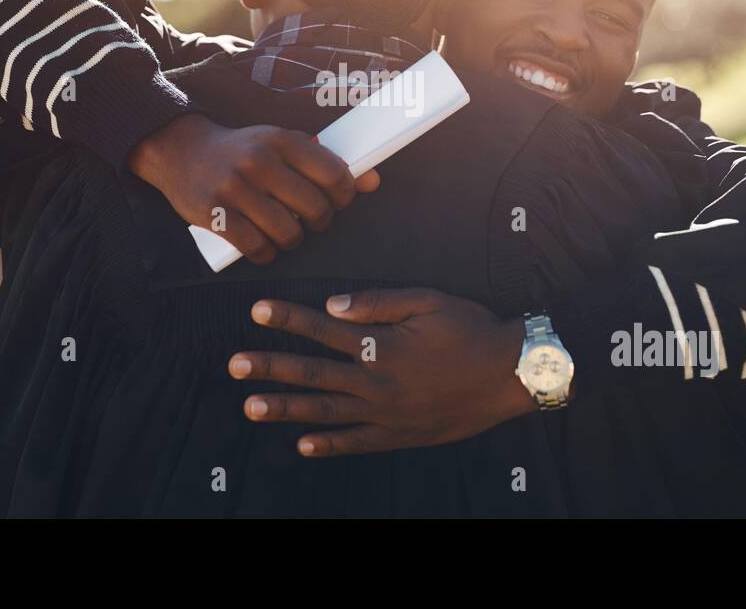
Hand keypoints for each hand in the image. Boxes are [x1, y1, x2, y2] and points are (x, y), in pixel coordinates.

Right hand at [127, 113, 379, 264]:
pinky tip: (265, 245)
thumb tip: (373, 181)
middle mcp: (259, 161)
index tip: (336, 200)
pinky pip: (257, 248)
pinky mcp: (214, 214)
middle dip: (320, 222)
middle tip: (311, 220)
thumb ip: (325, 161)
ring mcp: (234, 189)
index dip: (344, 195)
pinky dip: (267, 253)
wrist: (180, 149)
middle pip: (315, 208)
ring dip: (293, 240)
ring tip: (286, 232)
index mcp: (281, 140)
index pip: (334, 173)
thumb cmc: (243, 150)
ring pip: (288, 233)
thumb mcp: (282, 144)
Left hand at [227, 287, 536, 456]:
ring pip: (325, 410)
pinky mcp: (400, 434)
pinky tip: (301, 445)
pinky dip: (328, 445)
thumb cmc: (472, 329)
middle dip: (270, 367)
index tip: (254, 311)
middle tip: (234, 365)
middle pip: (313, 372)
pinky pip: (357, 443)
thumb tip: (331, 305)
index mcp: (381, 344)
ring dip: (285, 408)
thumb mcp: (428, 301)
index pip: (322, 329)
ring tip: (249, 406)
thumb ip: (377, 302)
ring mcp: (386, 412)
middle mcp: (376, 381)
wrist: (511, 374)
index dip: (287, 319)